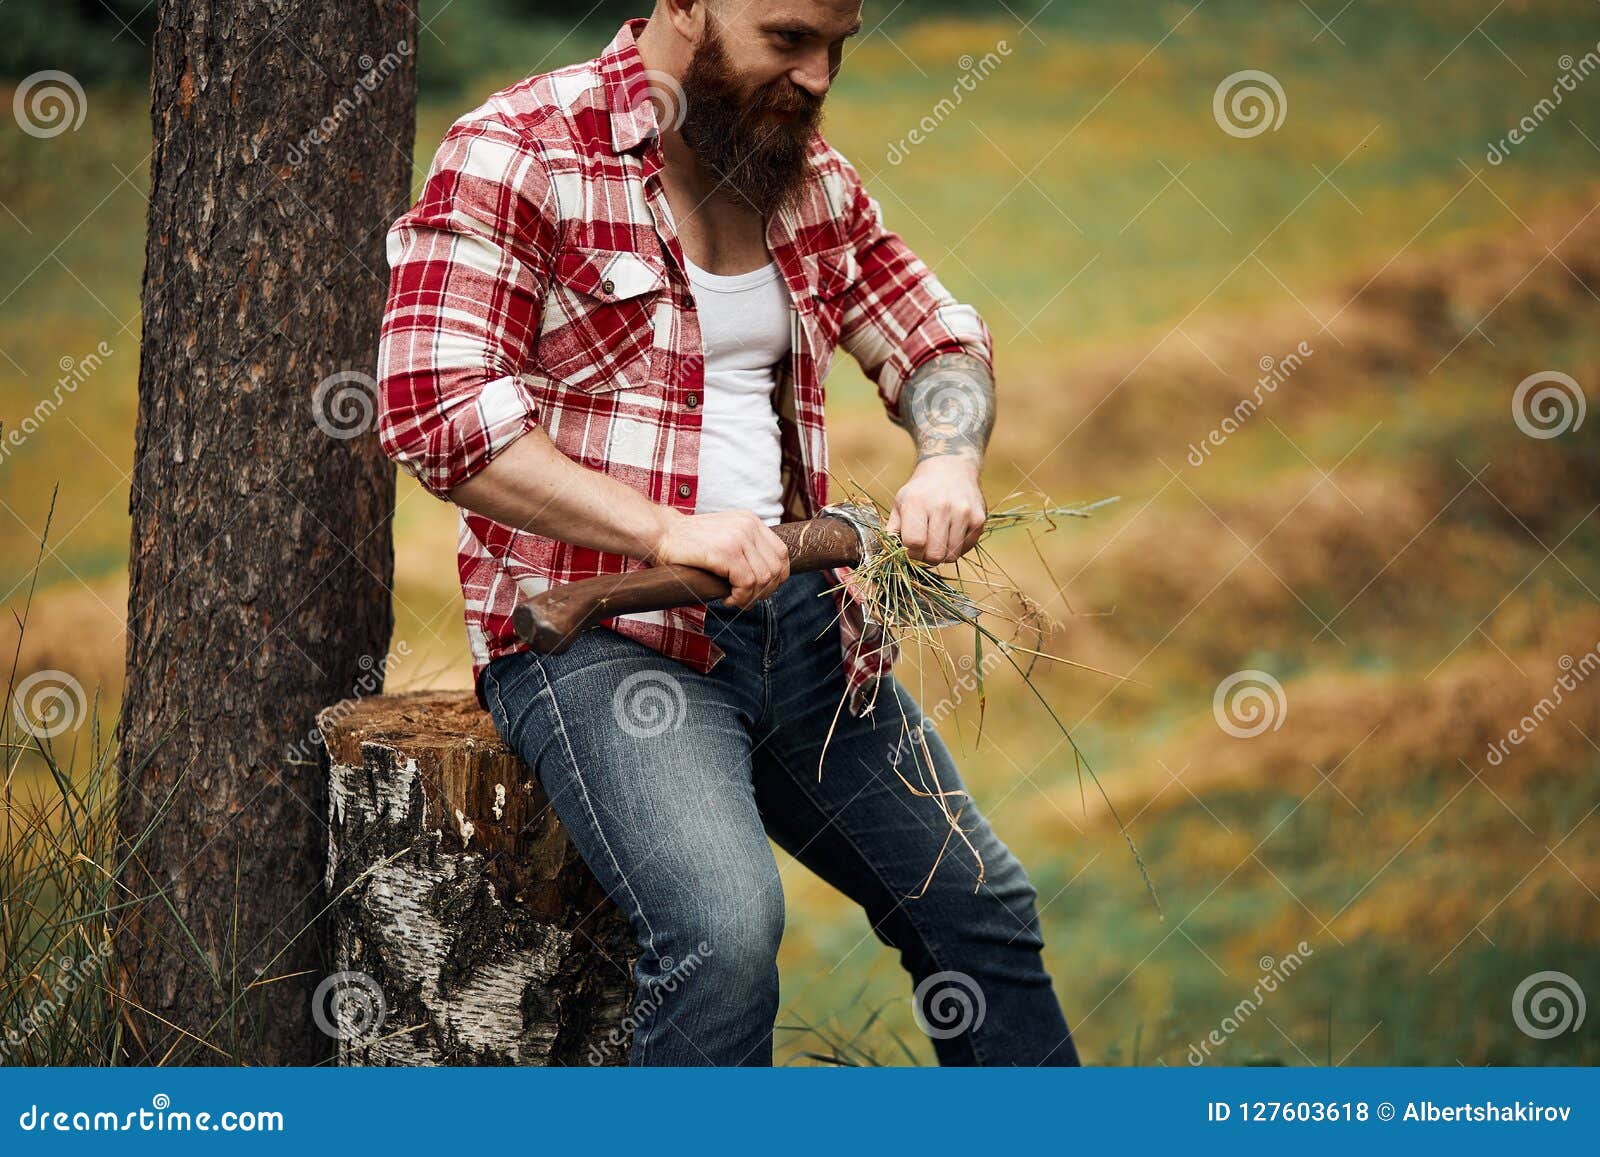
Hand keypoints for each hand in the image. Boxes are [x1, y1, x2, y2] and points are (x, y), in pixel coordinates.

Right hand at [647, 509, 789, 608]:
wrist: (661, 534)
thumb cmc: (689, 543)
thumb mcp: (725, 538)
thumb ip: (746, 550)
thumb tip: (766, 581)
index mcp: (751, 521)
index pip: (782, 554)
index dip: (776, 578)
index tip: (759, 590)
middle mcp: (749, 526)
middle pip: (777, 568)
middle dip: (764, 592)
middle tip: (744, 599)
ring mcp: (739, 538)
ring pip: (764, 578)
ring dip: (750, 597)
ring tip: (733, 599)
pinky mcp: (727, 552)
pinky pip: (747, 583)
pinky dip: (740, 598)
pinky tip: (726, 598)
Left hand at [885, 457, 985, 564]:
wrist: (951, 469)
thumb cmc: (921, 492)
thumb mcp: (900, 503)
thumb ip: (892, 531)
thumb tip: (890, 555)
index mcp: (917, 502)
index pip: (914, 543)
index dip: (910, 552)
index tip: (910, 547)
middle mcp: (942, 506)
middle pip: (934, 555)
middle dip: (926, 557)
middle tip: (924, 548)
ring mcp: (963, 513)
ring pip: (951, 556)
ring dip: (942, 554)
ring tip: (937, 539)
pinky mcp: (979, 519)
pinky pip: (965, 549)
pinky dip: (956, 548)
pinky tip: (950, 533)